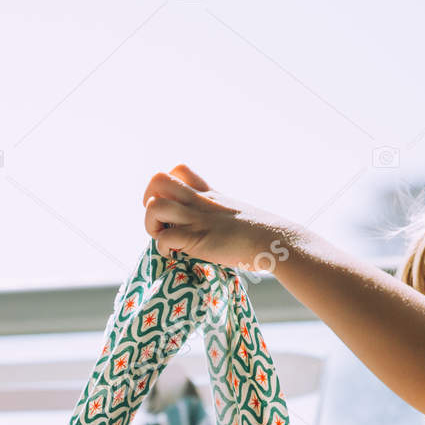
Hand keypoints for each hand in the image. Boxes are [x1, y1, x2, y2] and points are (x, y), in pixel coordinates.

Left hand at [141, 164, 296, 269]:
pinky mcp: (196, 239)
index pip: (179, 170)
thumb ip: (223, 216)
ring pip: (154, 205)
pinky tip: (175, 254)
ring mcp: (196, 219)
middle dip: (148, 198)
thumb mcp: (238, 214)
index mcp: (209, 194)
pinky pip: (164, 237)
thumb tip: (223, 231)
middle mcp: (199, 202)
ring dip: (150, 223)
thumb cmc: (262, 234)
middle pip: (158, 178)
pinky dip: (162, 247)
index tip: (172, 205)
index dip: (167, 185)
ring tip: (163, 236)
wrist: (275, 241)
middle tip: (161, 219)